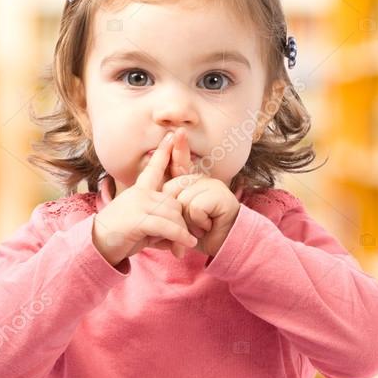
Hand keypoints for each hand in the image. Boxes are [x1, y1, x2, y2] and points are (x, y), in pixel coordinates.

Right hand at [91, 131, 197, 266]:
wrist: (97, 246)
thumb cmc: (121, 236)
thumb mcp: (144, 227)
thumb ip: (163, 225)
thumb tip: (184, 236)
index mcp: (139, 190)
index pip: (153, 168)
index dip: (164, 152)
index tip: (171, 135)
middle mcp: (140, 193)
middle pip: (175, 201)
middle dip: (183, 222)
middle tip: (188, 239)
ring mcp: (139, 204)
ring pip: (174, 213)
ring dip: (182, 233)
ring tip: (183, 248)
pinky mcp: (139, 219)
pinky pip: (168, 226)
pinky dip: (179, 237)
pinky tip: (184, 246)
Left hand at [162, 130, 240, 257]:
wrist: (222, 246)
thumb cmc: (199, 232)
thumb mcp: (180, 215)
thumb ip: (170, 201)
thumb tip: (155, 189)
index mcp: (192, 181)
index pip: (180, 164)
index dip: (178, 148)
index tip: (177, 132)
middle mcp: (203, 179)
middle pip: (172, 189)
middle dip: (176, 213)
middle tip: (192, 223)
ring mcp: (213, 185)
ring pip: (183, 200)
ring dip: (188, 221)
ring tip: (201, 225)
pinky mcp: (220, 195)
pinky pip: (195, 207)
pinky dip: (198, 222)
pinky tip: (209, 225)